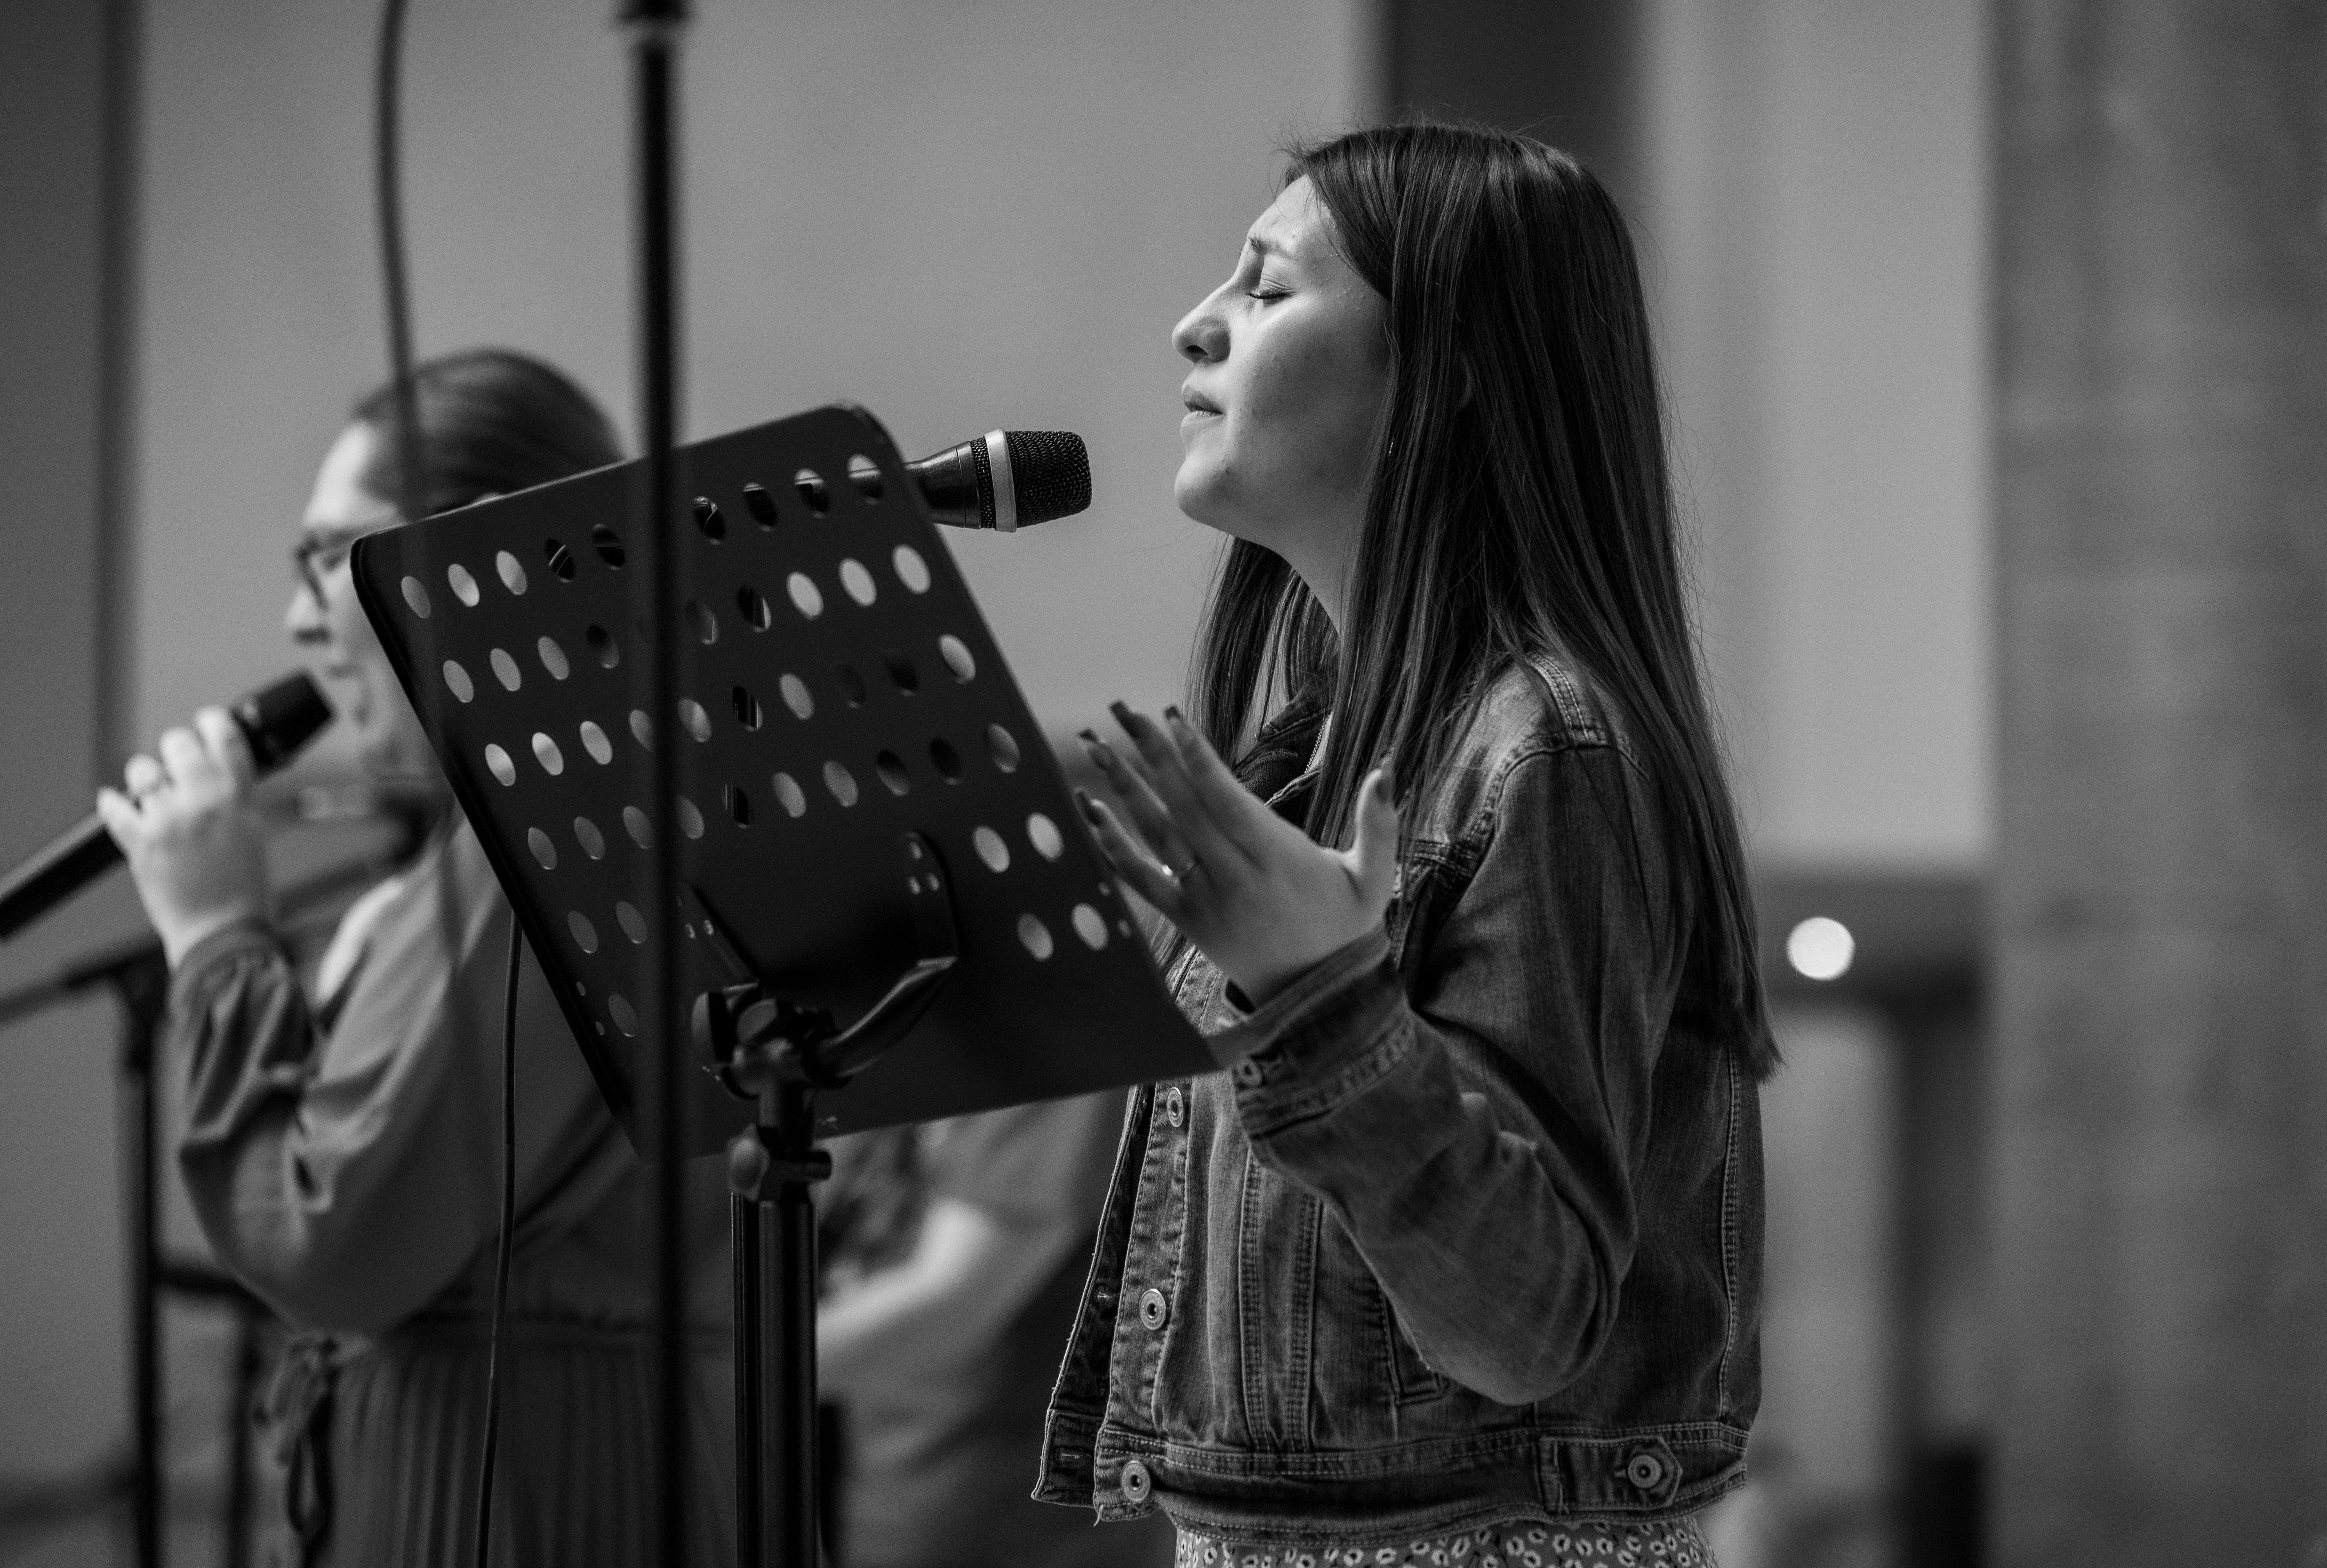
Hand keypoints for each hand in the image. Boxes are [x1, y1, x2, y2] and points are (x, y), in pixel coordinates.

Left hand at [96, 708, 269, 965]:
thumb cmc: (245, 890)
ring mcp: (168, 820)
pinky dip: (113, 803)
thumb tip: (215, 770)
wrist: (221, 931)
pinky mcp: (140, 842)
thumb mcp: (255, 832)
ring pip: (143, 772)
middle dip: (177, 749)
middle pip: (178, 743)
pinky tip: (115, 802)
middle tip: (178, 763)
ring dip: (148, 778)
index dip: (213, 722)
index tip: (207, 722)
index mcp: (238, 797)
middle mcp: (202, 801)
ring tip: (155, 794)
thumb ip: (235, 797)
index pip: (224, 736)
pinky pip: (114, 808)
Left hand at [1077, 702, 1398, 1005]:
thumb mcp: (1373, 878)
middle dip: (1152, 756)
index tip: (1171, 718)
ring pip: (1158, 837)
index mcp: (1279, 860)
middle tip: (1122, 710)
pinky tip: (1089, 812)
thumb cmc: (1345, 926)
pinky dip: (1113, 846)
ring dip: (1124, 789)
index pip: (1227, 801)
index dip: (1197, 759)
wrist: (1317, 997)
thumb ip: (1379, 823)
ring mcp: (1205, 901)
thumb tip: (1386, 769)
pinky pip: (1143, 880)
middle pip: (1185, 808)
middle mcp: (1235, 879)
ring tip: (1096, 746)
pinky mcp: (1187, 920)